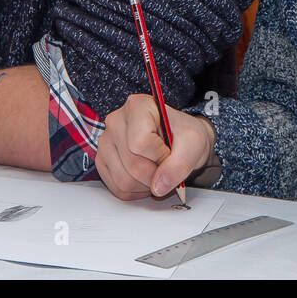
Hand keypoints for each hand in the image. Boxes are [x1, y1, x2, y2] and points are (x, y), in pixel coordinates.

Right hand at [96, 94, 215, 200]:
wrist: (179, 141)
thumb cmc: (184, 136)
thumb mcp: (194, 143)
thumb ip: (180, 164)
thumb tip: (159, 186)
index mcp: (138, 106)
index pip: (140, 142)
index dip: (160, 156)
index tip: (170, 153)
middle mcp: (116, 121)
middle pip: (132, 164)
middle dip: (156, 175)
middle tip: (167, 167)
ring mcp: (106, 141)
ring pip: (123, 180)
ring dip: (146, 185)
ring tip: (157, 173)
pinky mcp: (102, 160)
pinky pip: (117, 188)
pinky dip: (136, 191)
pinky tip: (145, 178)